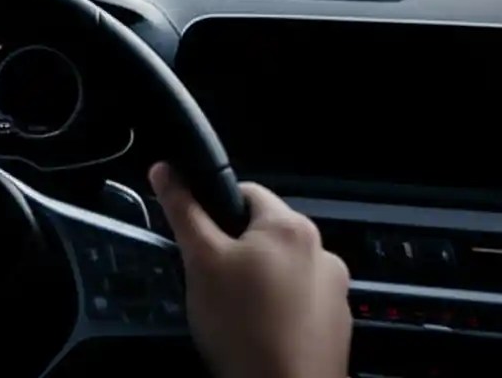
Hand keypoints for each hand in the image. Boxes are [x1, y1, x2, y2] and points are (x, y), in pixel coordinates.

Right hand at [149, 163, 350, 377]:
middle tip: (212, 282)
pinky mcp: (337, 323)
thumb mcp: (200, 261)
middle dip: (236, 252)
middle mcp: (323, 251)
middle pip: (264, 233)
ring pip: (282, 269)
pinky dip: (279, 308)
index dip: (215, 213)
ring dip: (259, 280)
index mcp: (291, 227)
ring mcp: (334, 289)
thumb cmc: (241, 326)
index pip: (245, 193)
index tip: (201, 244)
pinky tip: (260, 331)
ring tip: (236, 313)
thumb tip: (165, 170)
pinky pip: (299, 300)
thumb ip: (183, 210)